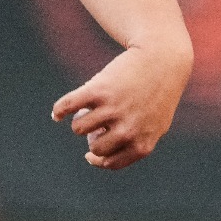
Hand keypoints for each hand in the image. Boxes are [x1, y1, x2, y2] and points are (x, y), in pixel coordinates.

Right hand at [51, 37, 191, 168]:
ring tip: (87, 110)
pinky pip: (68, 106)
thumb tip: (94, 156)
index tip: (90, 154)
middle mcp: (127, 130)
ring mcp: (112, 110)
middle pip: (95, 147)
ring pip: (79, 127)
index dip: (98, 158)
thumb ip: (134, 142)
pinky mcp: (98, 90)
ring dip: (80, 120)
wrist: (162, 57)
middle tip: (97, 124)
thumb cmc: (159, 92)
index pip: (110, 163)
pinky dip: (59, 111)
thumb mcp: (156, 123)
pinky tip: (57, 114)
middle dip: (92, 137)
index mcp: (142, 143)